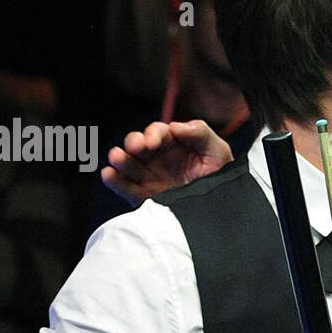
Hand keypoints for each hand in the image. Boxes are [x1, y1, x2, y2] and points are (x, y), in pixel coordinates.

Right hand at [101, 119, 231, 207]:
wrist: (222, 205)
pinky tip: (109, 174)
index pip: (157, 133)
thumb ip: (199, 132)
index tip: (153, 141)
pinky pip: (126, 188)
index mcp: (173, 143)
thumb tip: (175, 127)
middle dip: (134, 143)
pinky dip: (115, 182)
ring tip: (116, 158)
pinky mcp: (146, 197)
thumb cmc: (221, 174)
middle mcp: (157, 158)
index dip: (153, 134)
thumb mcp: (217, 150)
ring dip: (120, 159)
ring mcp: (150, 177)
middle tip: (136, 147)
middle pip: (138, 145)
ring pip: (128, 165)